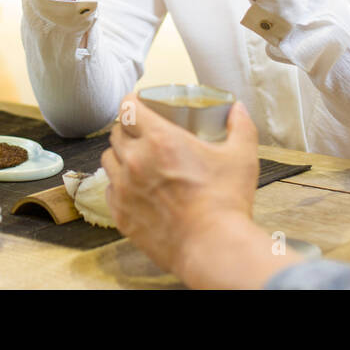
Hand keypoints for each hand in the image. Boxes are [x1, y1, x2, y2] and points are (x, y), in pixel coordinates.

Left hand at [101, 95, 300, 287]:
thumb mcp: (241, 157)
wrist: (212, 247)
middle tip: (144, 134)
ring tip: (136, 159)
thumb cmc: (225, 202)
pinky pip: (109, 190)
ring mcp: (124, 188)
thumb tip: (238, 109)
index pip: (128, 108)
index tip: (139, 104)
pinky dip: (118, 185)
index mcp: (160, 139)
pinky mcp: (121, 214)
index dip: (132, 102)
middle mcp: (136, 160)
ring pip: (108, 159)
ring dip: (120, 155)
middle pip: (117, 132)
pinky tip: (135, 188)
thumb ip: (240, 128)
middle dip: (128, 128)